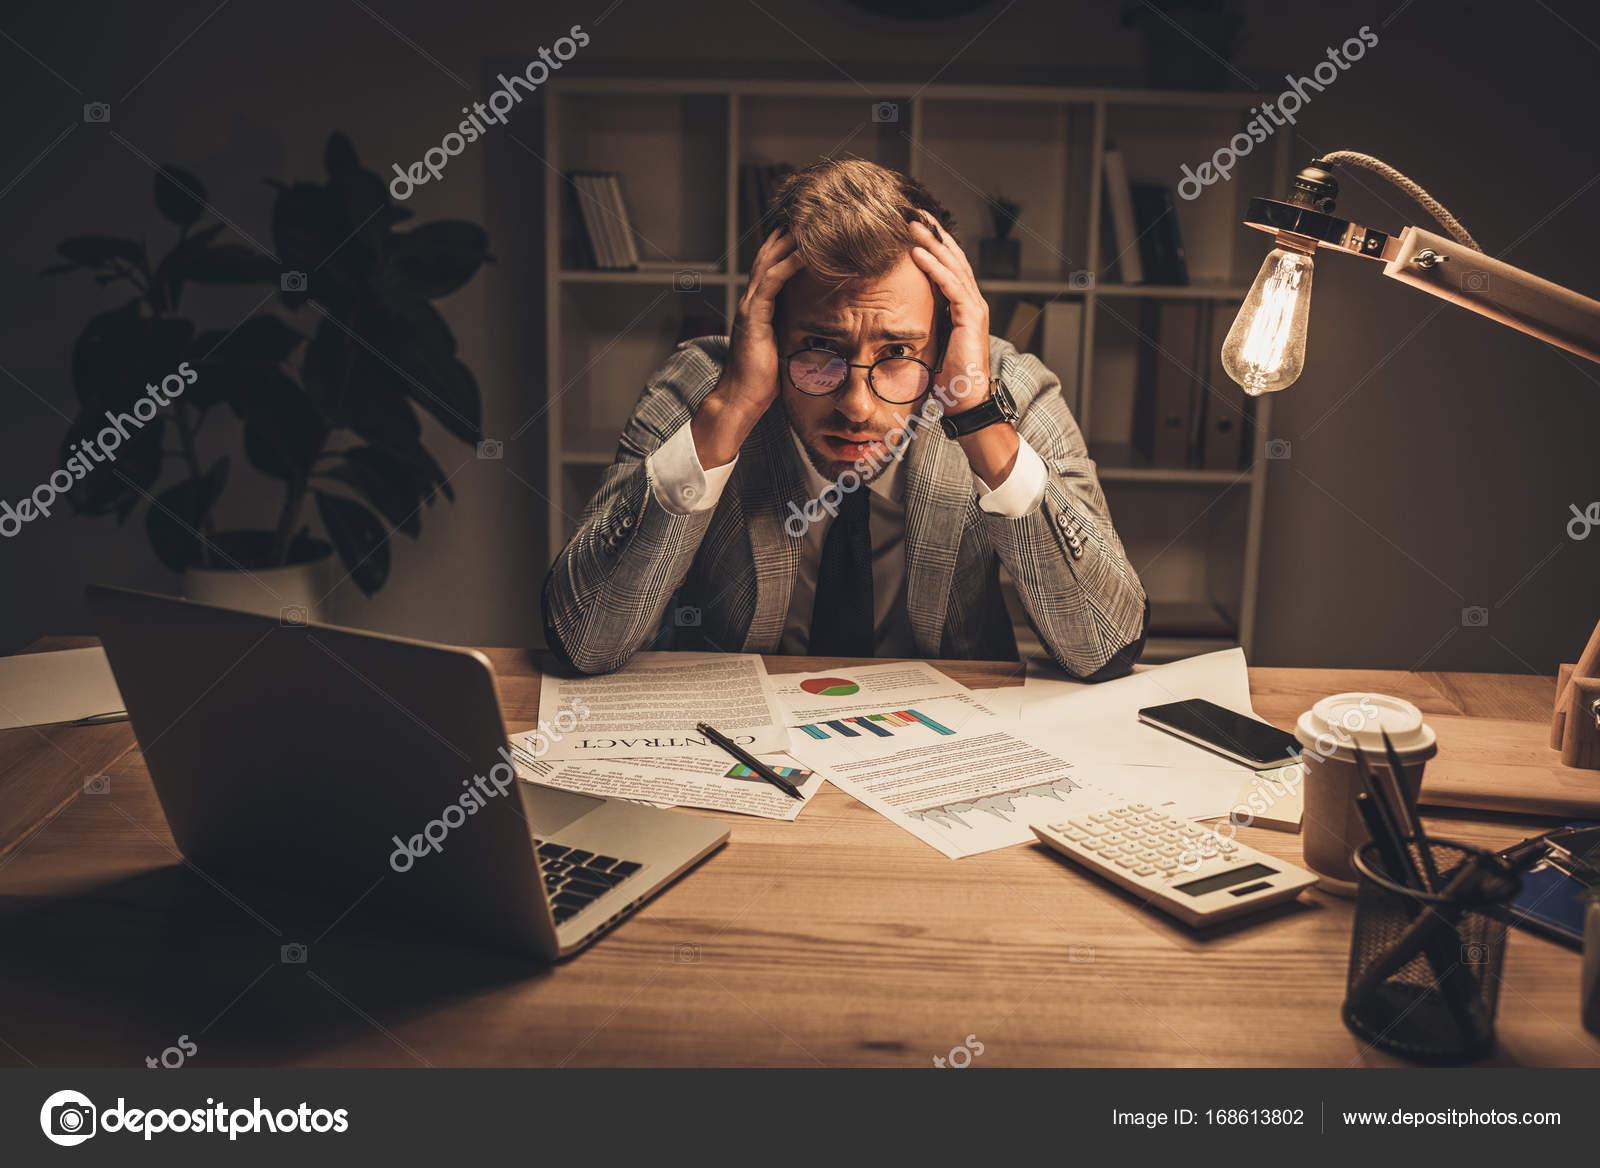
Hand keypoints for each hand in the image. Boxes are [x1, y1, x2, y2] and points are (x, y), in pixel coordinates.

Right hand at [692, 228, 804, 467]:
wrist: (741, 399)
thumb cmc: (763, 380)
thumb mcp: (781, 346)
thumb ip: (791, 329)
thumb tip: (816, 325)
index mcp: (758, 306)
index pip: (771, 266)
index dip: (786, 245)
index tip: (806, 227)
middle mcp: (751, 300)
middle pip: (768, 254)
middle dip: (786, 232)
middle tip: (807, 211)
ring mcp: (750, 306)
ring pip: (769, 261)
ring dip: (789, 240)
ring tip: (808, 220)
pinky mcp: (754, 315)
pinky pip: (772, 281)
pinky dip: (789, 263)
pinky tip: (806, 251)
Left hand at [909, 211, 1016, 486]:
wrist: (966, 403)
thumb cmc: (946, 379)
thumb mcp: (929, 343)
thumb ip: (919, 325)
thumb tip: (891, 318)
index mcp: (961, 306)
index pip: (946, 265)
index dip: (931, 243)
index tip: (911, 225)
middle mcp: (971, 301)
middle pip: (952, 256)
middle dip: (932, 233)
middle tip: (912, 211)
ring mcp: (974, 308)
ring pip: (952, 265)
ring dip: (932, 242)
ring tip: (914, 224)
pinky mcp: (971, 318)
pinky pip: (952, 286)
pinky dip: (936, 268)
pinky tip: (920, 253)